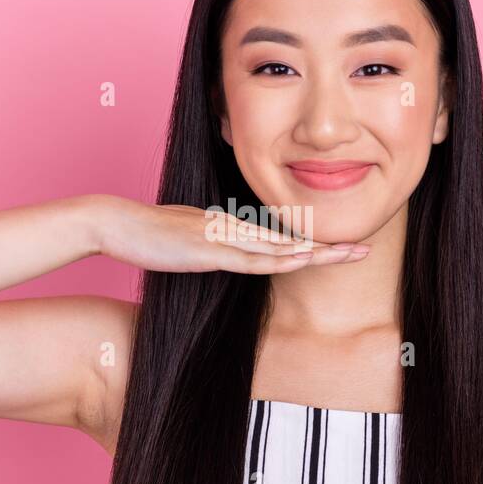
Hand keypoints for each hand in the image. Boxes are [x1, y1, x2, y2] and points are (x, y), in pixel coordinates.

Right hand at [90, 196, 369, 273]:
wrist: (117, 223)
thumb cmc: (147, 233)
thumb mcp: (187, 239)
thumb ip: (209, 242)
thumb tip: (223, 248)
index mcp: (231, 227)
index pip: (280, 237)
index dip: (312, 243)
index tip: (341, 248)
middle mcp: (234, 229)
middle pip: (290, 240)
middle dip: (328, 247)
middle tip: (365, 249)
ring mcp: (223, 238)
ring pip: (278, 248)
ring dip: (315, 253)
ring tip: (348, 255)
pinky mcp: (208, 251)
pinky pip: (250, 259)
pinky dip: (278, 260)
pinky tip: (300, 261)